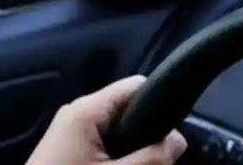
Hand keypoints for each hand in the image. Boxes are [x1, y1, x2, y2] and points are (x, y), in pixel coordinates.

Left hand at [26, 75, 187, 164]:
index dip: (159, 105)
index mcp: (86, 111)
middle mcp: (76, 114)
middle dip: (145, 134)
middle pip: (126, 110)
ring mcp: (68, 133)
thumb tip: (178, 139)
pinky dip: (114, 157)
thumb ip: (151, 158)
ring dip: (131, 150)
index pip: (135, 86)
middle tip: (156, 161)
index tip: (172, 133)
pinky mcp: (65, 151)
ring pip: (115, 131)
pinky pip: (101, 144)